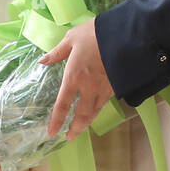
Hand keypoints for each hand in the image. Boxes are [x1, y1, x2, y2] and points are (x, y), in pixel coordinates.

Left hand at [40, 19, 114, 141]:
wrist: (126, 33)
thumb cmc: (96, 33)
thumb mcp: (72, 38)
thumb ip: (57, 52)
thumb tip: (42, 61)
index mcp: (74, 76)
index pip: (63, 105)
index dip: (57, 121)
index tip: (52, 133)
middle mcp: (88, 87)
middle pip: (81, 115)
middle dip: (75, 129)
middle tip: (69, 137)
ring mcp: (104, 88)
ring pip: (95, 112)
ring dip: (87, 123)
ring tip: (81, 128)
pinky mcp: (116, 86)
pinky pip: (105, 102)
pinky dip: (98, 110)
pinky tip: (96, 110)